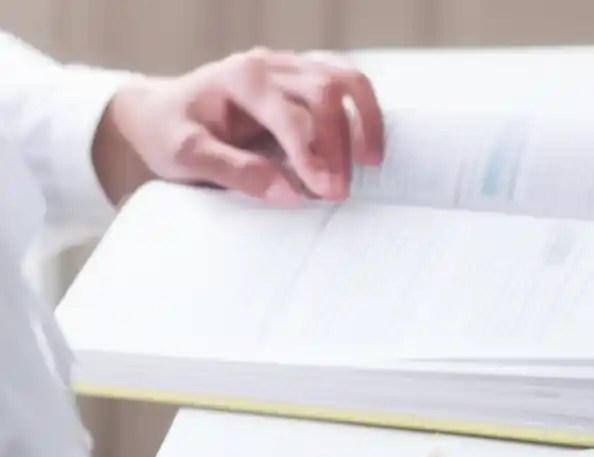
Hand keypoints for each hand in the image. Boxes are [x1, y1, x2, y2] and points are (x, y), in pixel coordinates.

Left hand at [94, 47, 384, 203]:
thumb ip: (236, 172)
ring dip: (365, 121)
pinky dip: (364, 110)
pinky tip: (365, 144)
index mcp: (240, 78)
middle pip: (325, 92)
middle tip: (340, 191)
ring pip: (345, 79)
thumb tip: (290, 194)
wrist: (159, 112)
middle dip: (339, 145)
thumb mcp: (186, 156)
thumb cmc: (170, 134)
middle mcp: (270, 64)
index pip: (290, 113)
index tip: (325, 191)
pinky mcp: (303, 76)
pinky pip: (346, 82)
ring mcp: (290, 66)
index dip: (312, 153)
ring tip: (371, 161)